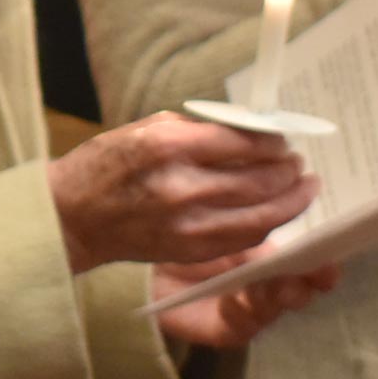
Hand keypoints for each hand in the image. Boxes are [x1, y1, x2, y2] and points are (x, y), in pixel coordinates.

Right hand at [47, 114, 316, 272]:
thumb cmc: (108, 164)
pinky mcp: (188, 248)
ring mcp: (186, 223)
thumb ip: (199, 130)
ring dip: (290, 200)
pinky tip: (275, 212)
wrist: (73, 216)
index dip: (272, 142)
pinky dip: (266, 223)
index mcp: (168, 146)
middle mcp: (180, 186)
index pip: (243, 141)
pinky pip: (242, 236)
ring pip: (260, 213)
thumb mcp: (146, 129)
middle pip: (259, 179)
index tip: (283, 139)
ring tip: (304, 187)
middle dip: (287, 170)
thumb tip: (250, 130)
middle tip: (299, 164)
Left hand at [149, 255, 341, 350]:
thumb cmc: (194, 246)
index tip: (328, 267)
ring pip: (273, 311)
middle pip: (299, 294)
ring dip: (268, 298)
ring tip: (257, 287)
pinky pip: (245, 328)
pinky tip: (228, 300)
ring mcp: (253, 313)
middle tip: (289, 280)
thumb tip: (287, 246)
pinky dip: (239, 313)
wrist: (153, 270)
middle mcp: (271, 289)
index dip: (323, 269)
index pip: (310, 268)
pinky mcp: (231, 333)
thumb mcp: (228, 238)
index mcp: (277, 261)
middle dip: (299, 287)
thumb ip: (258, 243)